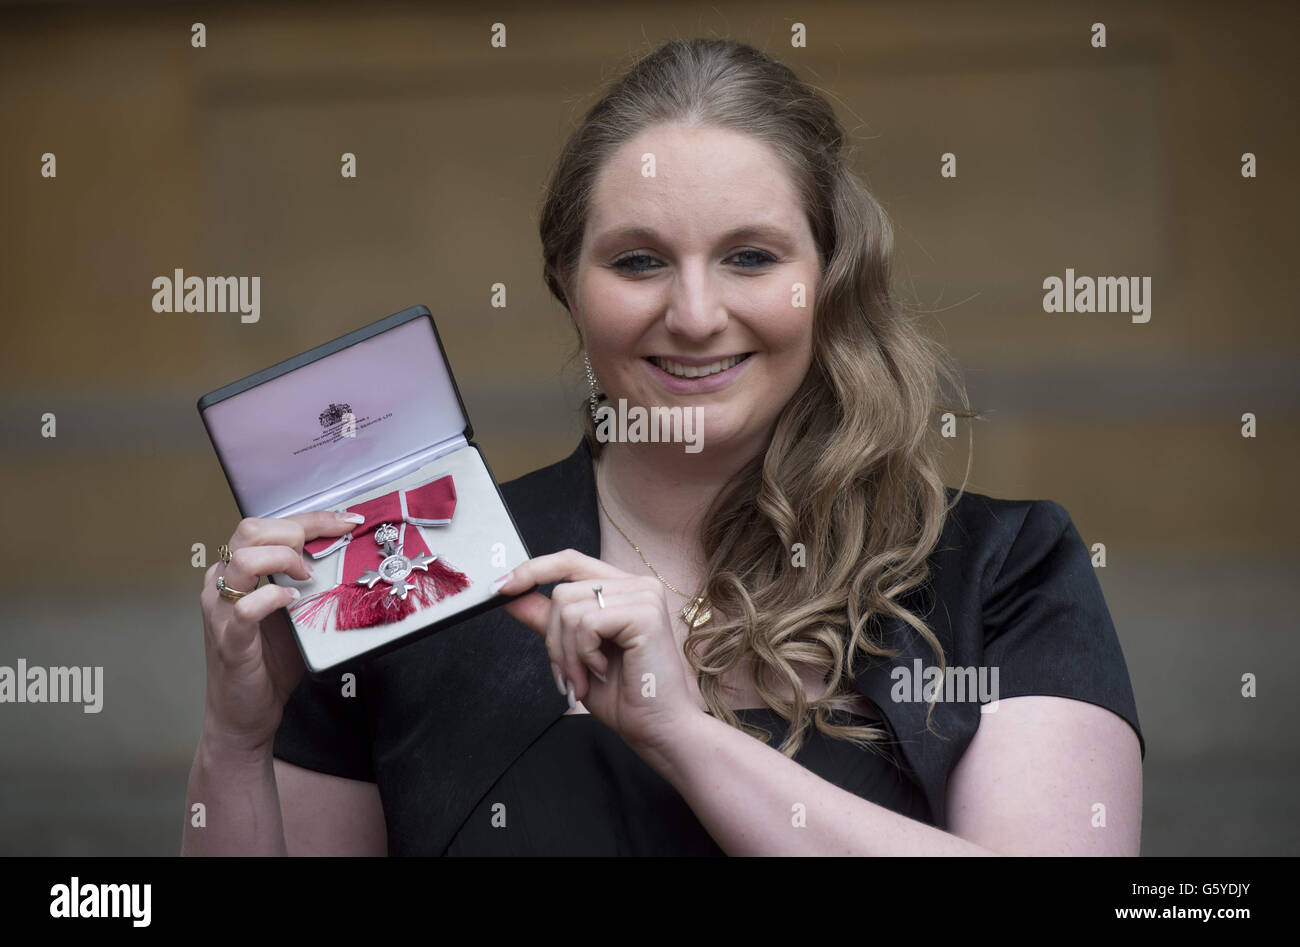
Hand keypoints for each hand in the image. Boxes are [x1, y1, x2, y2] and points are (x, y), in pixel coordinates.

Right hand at [198, 510, 360, 757]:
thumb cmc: (268, 660)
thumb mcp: (292, 610)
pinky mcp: (230, 640)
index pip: (269, 526)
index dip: (313, 518)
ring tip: (307, 576)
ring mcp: (221, 612)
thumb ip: (305, 581)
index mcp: (237, 572)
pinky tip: (293, 601)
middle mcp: (222, 585)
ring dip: (284, 559)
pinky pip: (245, 607)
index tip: (348, 520)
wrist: (245, 713)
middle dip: (297, 530)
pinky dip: (273, 598)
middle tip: (328, 548)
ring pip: (242, 559)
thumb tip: (347, 555)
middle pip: (250, 530)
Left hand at [498, 549, 704, 752]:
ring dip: (567, 654)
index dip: (532, 570)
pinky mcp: (645, 612)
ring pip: (569, 608)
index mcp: (621, 590)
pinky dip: (583, 654)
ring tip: (584, 679)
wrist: (656, 729)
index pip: (569, 561)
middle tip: (567, 675)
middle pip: (562, 591)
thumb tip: (511, 596)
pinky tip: (602, 670)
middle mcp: (636, 585)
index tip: (500, 587)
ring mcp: (644, 595)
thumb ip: (547, 622)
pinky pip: (586, 623)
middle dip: (553, 640)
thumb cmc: (624, 696)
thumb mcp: (573, 653)